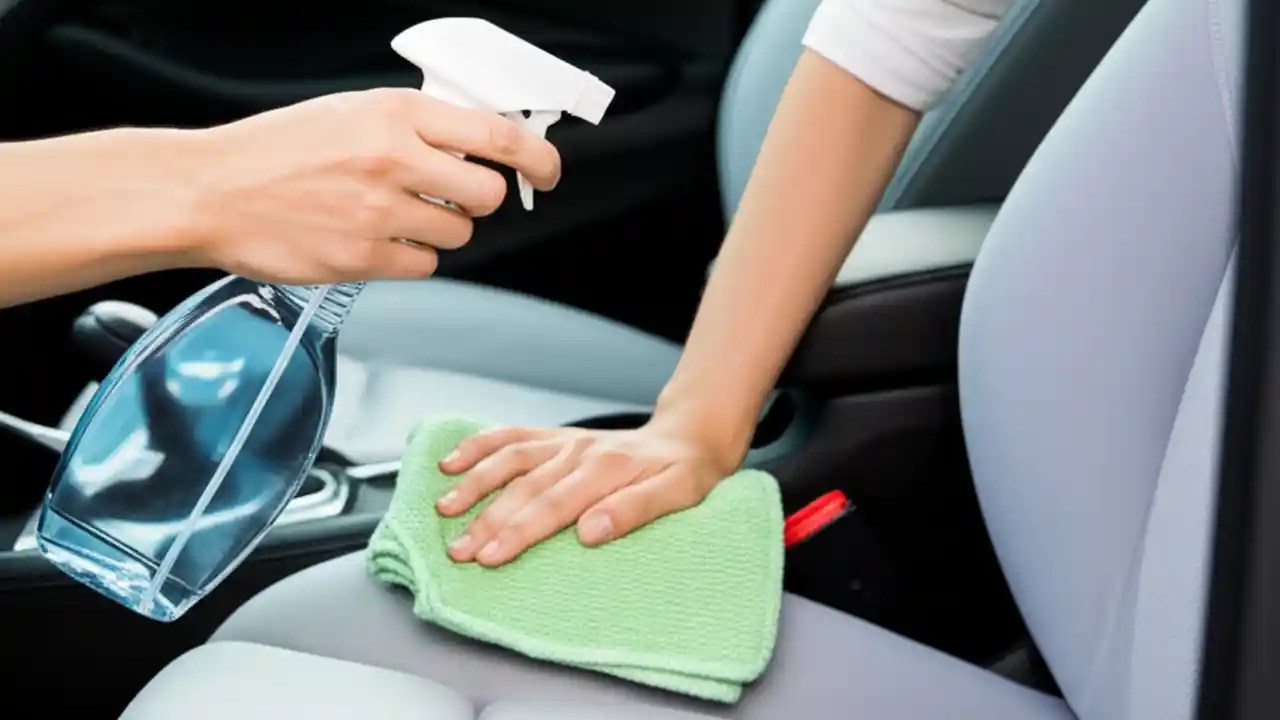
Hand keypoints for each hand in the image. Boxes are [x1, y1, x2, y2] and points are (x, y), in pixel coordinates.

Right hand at [185, 88, 560, 283]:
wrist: (210, 192)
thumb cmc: (276, 151)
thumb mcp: (351, 113)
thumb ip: (416, 126)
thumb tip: (477, 144)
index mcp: (395, 114)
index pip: (497, 136)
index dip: (537, 157)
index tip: (547, 170)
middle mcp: (394, 160)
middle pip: (488, 194)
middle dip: (477, 199)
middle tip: (449, 195)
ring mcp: (379, 213)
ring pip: (458, 234)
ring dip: (439, 230)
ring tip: (392, 214)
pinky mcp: (364, 258)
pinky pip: (425, 266)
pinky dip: (410, 258)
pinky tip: (374, 239)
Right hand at [435, 423, 741, 566]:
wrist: (689, 434)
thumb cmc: (685, 471)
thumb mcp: (679, 494)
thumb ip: (635, 510)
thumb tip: (590, 532)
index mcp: (607, 468)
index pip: (554, 505)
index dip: (519, 532)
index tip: (490, 557)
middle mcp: (579, 451)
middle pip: (524, 488)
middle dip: (487, 521)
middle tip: (457, 551)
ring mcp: (564, 442)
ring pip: (510, 460)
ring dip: (474, 483)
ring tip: (444, 509)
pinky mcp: (556, 438)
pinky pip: (512, 436)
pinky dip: (479, 445)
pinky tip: (452, 461)